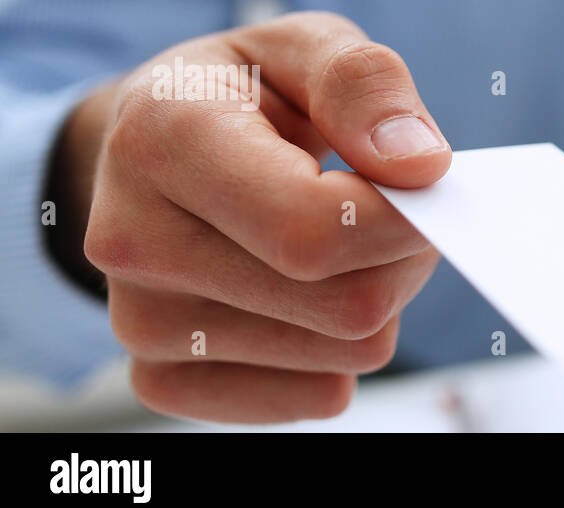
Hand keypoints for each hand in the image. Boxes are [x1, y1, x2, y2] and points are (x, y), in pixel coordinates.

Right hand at [64, 12, 449, 422]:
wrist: (161, 147)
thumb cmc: (243, 95)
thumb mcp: (304, 48)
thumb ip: (364, 84)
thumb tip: (417, 164)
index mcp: (161, 144)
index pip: (314, 231)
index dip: (400, 222)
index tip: (422, 188)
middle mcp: (135, 244)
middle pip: (346, 307)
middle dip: (399, 260)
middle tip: (382, 210)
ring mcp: (144, 324)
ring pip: (345, 356)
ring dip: (375, 301)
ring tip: (336, 242)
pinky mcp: (167, 380)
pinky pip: (317, 396)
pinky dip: (341, 352)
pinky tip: (308, 293)